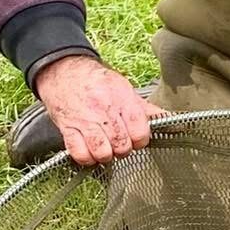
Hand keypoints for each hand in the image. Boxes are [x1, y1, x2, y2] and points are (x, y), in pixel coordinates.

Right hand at [34, 54, 155, 166]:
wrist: (62, 71)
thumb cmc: (95, 81)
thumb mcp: (123, 88)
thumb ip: (145, 108)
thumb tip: (167, 119)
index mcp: (122, 99)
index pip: (140, 132)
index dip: (140, 140)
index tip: (136, 139)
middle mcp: (104, 110)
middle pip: (122, 145)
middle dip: (123, 149)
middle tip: (119, 143)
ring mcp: (85, 120)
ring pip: (102, 153)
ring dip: (106, 155)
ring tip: (105, 148)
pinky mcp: (68, 128)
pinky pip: (80, 153)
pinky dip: (87, 158)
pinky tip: (90, 151)